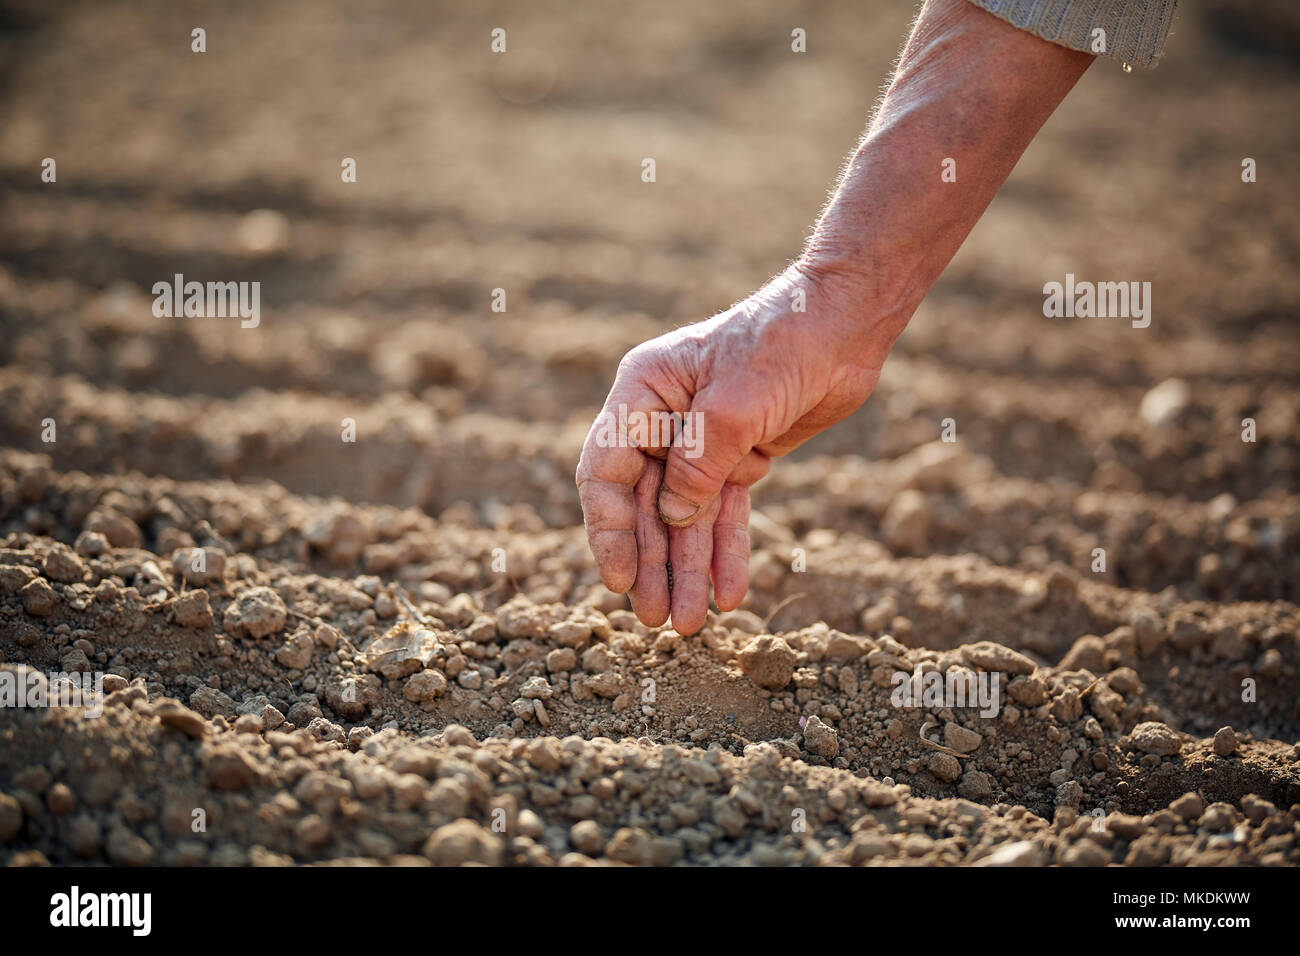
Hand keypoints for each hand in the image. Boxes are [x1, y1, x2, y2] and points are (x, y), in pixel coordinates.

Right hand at [575, 262, 889, 634]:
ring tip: (690, 623)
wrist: (845, 325)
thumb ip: (699, 464)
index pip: (607, 469)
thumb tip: (672, 518)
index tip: (618, 580)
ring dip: (686, 570)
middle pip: (644, 505)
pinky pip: (724, 514)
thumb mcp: (735, 405)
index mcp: (643, 392)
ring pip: (684, 518)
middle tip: (655, 620)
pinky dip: (726, 552)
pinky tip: (729, 593)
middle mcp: (662, 419)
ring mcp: (699, 442)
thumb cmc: (784, 342)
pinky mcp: (737, 458)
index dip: (609, 528)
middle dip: (651, 563)